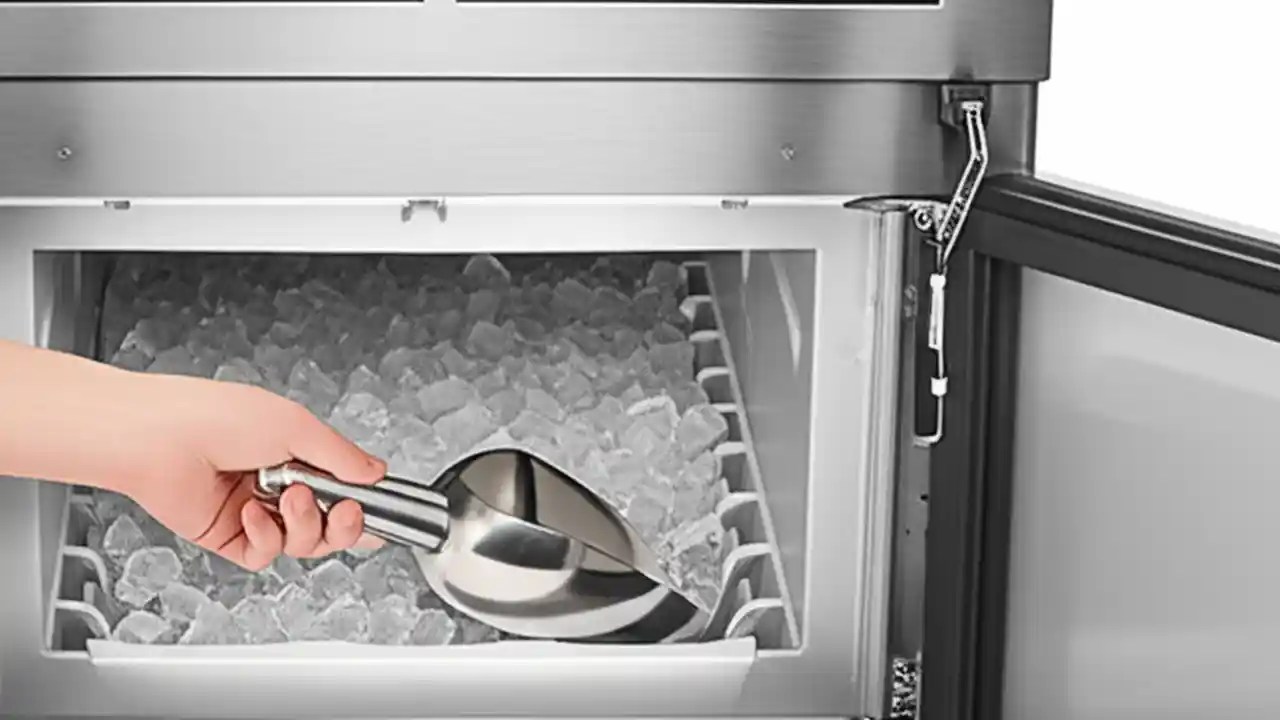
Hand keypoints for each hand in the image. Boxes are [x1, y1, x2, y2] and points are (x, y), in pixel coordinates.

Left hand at [116, 372, 386, 570]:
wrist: (158, 439)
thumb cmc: (216, 416)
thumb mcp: (296, 426)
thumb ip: (342, 456)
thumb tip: (376, 473)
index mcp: (298, 452)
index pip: (346, 488)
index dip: (364, 503)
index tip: (373, 505)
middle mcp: (279, 484)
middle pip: (331, 525)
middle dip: (344, 524)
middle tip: (345, 511)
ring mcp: (256, 512)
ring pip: (303, 543)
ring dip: (303, 524)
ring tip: (288, 499)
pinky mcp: (230, 537)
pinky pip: (265, 554)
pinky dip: (265, 537)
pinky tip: (252, 512)